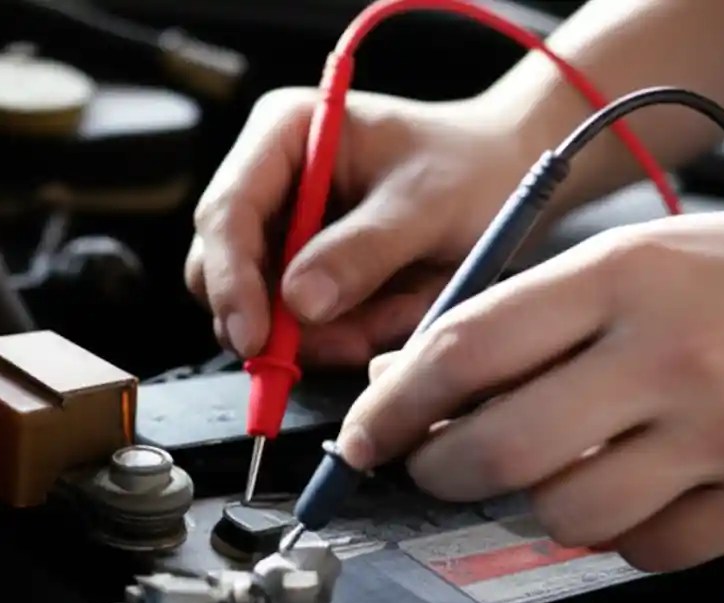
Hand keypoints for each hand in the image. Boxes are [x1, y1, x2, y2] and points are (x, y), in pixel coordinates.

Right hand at [185, 88, 541, 365]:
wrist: (506, 181)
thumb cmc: (471, 169)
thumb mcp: (428, 204)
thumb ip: (365, 251)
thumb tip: (298, 303)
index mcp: (283, 134)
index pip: (226, 212)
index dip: (230, 280)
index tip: (254, 338)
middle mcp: (266, 182)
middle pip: (218, 267)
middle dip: (270, 321)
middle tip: (334, 346)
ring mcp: (277, 233)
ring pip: (254, 310)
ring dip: (317, 335)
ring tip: (392, 314)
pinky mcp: (296, 276)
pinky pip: (294, 330)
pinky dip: (339, 338)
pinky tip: (389, 315)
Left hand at [339, 209, 723, 571]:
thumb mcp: (627, 261)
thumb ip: (516, 318)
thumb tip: (403, 379)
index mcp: (625, 276)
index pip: (466, 349)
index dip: (392, 406)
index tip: (364, 435)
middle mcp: (673, 353)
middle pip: (499, 450)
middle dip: (439, 470)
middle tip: (434, 465)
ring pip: (563, 516)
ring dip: (537, 502)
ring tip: (563, 464)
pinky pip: (642, 549)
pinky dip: (618, 532)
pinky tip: (638, 485)